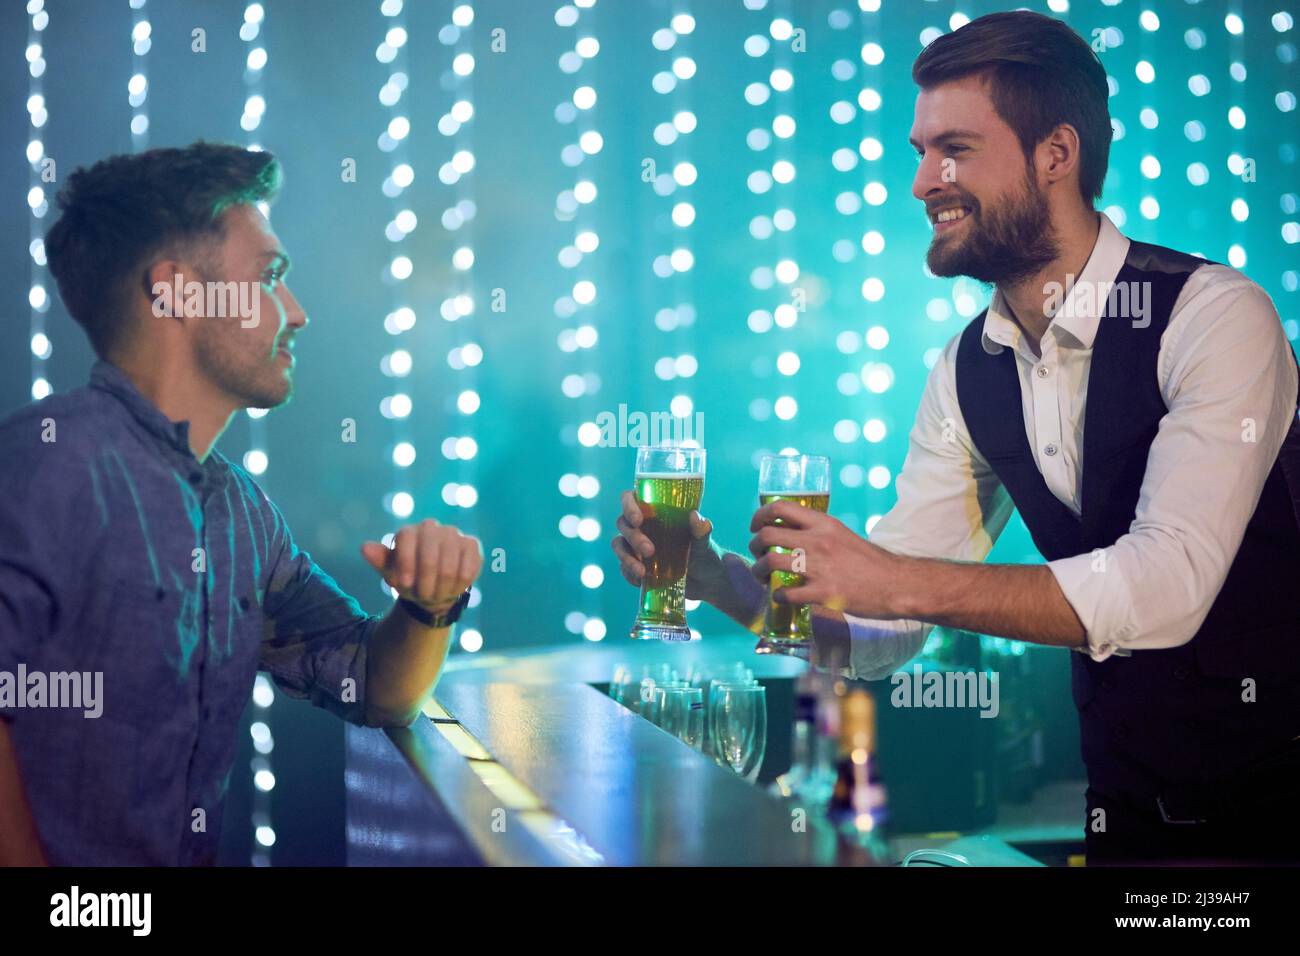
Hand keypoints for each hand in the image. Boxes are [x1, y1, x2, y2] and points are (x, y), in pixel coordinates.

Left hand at [361, 518, 482, 611]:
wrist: (433, 587)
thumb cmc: (409, 579)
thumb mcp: (392, 574)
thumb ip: (380, 560)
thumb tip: (365, 547)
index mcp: (408, 532)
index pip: (406, 539)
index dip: (405, 562)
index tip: (404, 583)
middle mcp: (431, 527)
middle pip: (430, 554)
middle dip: (426, 580)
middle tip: (423, 595)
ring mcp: (453, 534)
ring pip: (450, 563)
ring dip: (443, 585)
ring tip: (438, 593)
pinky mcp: (471, 544)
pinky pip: (469, 565)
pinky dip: (461, 581)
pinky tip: (455, 587)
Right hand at [612, 488, 721, 599]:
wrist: (705, 582)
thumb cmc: (704, 553)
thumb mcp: (705, 542)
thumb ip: (701, 530)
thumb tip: (695, 516)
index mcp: (655, 512)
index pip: (631, 498)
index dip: (629, 505)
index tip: (639, 519)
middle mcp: (642, 526)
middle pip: (623, 524)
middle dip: (633, 537)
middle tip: (650, 551)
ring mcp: (636, 547)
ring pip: (619, 545)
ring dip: (626, 557)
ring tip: (642, 572)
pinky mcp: (635, 566)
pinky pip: (623, 568)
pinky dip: (629, 574)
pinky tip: (642, 580)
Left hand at [748, 500, 908, 618]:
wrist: (897, 584)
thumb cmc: (870, 562)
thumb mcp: (842, 536)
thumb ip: (819, 534)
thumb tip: (791, 536)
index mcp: (824, 523)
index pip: (780, 507)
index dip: (760, 516)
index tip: (755, 527)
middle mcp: (818, 541)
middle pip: (768, 535)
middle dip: (754, 546)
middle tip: (757, 555)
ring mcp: (820, 567)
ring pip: (771, 563)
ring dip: (759, 571)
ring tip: (763, 578)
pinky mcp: (824, 592)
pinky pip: (786, 593)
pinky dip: (778, 596)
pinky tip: (782, 597)